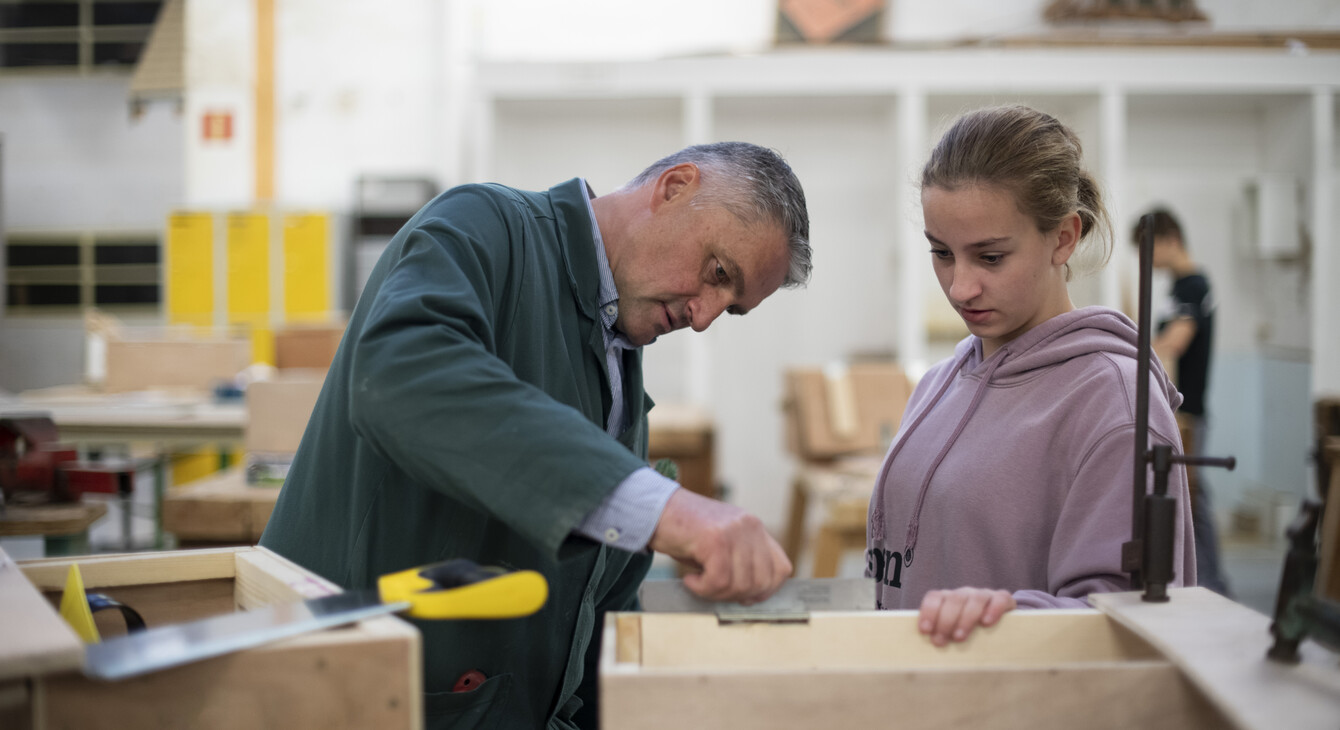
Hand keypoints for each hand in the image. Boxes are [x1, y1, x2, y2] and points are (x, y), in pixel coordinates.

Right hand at [648, 489, 792, 604]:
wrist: (653, 509)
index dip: (766, 590)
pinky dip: (703, 588)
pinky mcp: (714, 538)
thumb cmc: (683, 532)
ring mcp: (733, 530)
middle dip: (738, 596)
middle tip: (714, 591)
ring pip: (741, 584)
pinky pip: (719, 580)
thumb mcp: (721, 544)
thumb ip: (740, 563)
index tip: (744, 597)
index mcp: (754, 528)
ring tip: (698, 583)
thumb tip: (751, 597)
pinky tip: (690, 580)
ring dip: (716, 593)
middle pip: (762, 581)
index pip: (781, 568)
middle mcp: (749, 526)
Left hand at [918, 587, 1015, 646]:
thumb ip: (942, 638)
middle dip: (945, 621)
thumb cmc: (971, 635)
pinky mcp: (1004, 599)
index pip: (935, 597)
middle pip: (954, 599)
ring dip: (966, 618)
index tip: (925, 630)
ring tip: (959, 637)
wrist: (1004, 627)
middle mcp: (965, 594)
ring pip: (975, 599)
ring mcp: (985, 595)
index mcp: (949, 599)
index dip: (929, 612)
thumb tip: (928, 657)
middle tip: (940, 641)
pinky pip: (1000, 599)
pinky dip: (993, 609)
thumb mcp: (953, 634)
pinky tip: (987, 623)